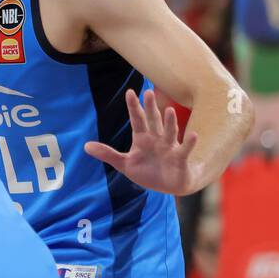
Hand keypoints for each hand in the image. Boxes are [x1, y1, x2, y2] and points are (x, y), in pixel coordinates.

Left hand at [85, 89, 200, 194]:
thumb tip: (85, 146)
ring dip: (170, 122)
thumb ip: (107, 154)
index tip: (130, 92)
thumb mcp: (124, 164)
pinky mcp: (179, 159)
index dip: (134, 107)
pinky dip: (189, 143)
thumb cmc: (147, 172)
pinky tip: (193, 135)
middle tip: (148, 92)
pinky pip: (184, 150)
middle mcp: (157, 139)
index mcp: (142, 139)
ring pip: (169, 132)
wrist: (168, 186)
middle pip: (153, 121)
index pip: (137, 120)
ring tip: (169, 110)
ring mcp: (169, 148)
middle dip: (151, 107)